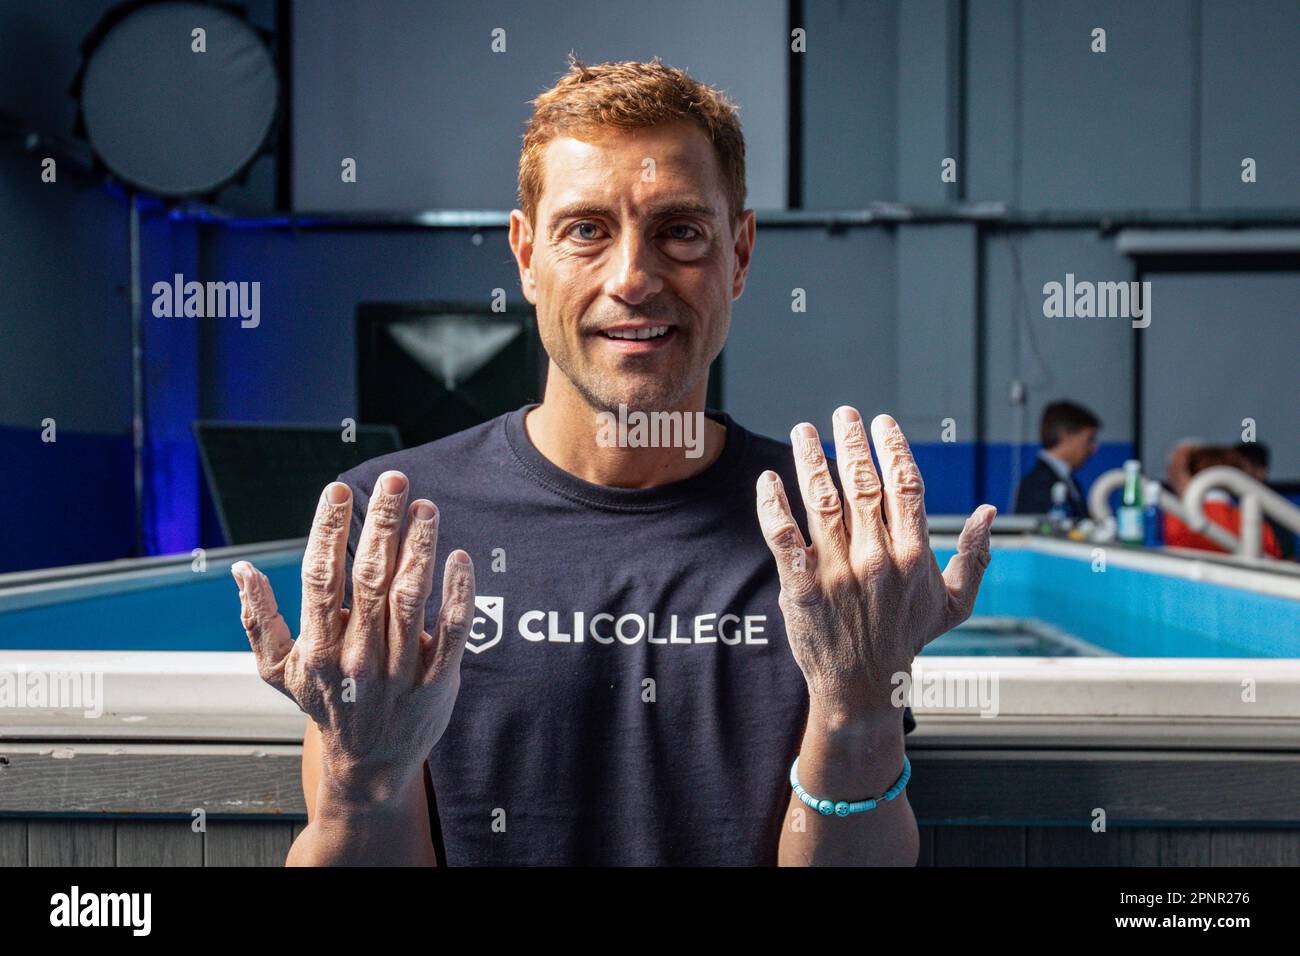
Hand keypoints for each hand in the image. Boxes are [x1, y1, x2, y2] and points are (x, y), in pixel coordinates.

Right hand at [233, 471, 475, 804]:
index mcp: (317, 648)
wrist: (370, 766)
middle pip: (369, 577)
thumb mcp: (278, 673)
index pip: (321, 576)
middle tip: (393, 480)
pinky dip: (457, 593)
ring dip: (420, 547)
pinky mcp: (437, 681)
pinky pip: (453, 630)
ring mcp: (399, 670)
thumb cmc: (326, 706)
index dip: (329, 531)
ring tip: (425, 507)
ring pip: (411, 597)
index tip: (339, 492)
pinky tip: (459, 557)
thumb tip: (241, 571)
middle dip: (381, 523)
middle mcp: (357, 657)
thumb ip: (259, 620)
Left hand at [757, 407, 994, 725]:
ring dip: (811, 459)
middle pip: (863, 483)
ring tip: (804, 431)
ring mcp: (837, 572)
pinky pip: (783, 535)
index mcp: (916, 556)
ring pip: (821, 500)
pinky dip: (773, 504)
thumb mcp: (953, 605)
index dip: (893, 447)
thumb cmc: (905, 641)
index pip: (905, 485)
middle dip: (852, 441)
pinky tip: (769, 479)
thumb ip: (975, 557)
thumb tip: (988, 512)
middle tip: (843, 413)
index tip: (882, 422)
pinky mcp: (802, 587)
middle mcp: (878, 559)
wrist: (862, 689)